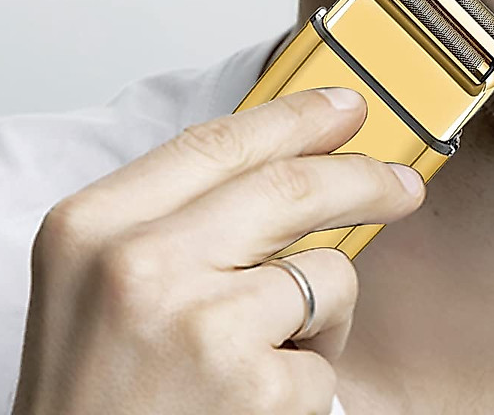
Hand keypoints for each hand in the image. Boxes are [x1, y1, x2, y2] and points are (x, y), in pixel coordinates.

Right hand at [10, 87, 422, 413]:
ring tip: (271, 351)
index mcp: (93, 226)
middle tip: (400, 185)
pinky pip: (326, 354)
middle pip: (292, 185)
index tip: (346, 108)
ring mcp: (202, 324)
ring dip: (324, 308)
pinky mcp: (255, 388)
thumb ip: (174, 216)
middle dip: (363, 178)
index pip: (220, 141)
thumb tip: (288, 160)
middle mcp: (141, 264)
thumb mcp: (96, 284)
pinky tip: (258, 399)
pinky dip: (309, 374)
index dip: (297, 116)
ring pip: (326, 270)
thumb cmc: (93, 401)